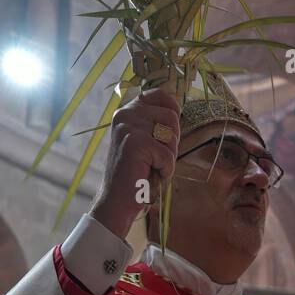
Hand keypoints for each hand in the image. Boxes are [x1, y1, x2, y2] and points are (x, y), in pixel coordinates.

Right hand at [89, 87, 180, 239]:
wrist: (117, 201)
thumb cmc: (135, 173)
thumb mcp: (145, 140)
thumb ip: (155, 122)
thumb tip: (178, 107)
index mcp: (127, 110)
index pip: (161, 94)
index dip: (173, 111)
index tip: (167, 133)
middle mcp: (125, 113)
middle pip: (172, 116)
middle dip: (171, 141)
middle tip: (155, 158)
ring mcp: (128, 127)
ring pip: (171, 135)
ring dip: (168, 156)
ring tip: (151, 166)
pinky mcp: (135, 143)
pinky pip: (167, 155)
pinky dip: (165, 170)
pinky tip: (149, 175)